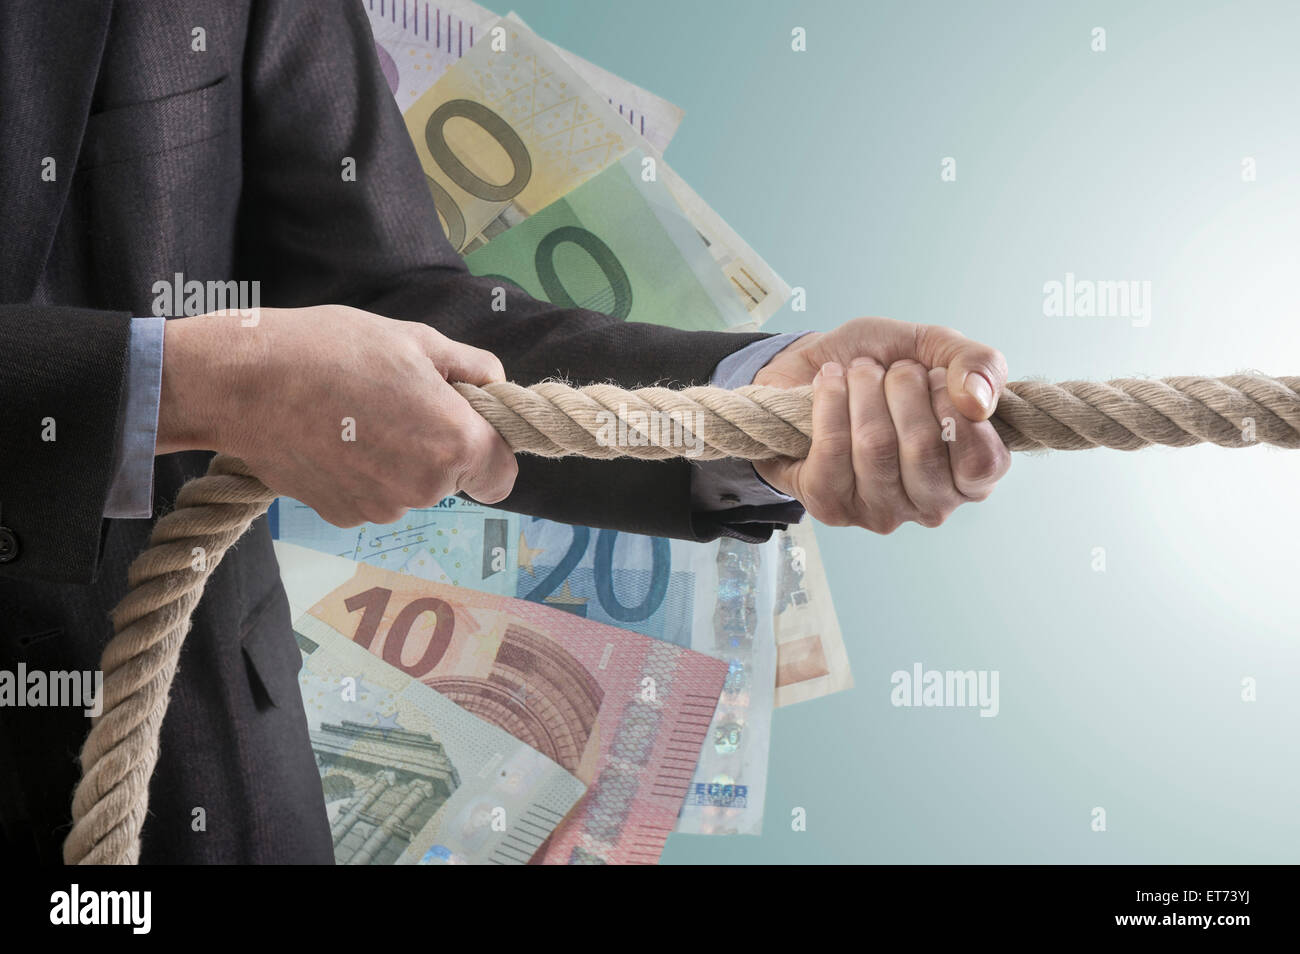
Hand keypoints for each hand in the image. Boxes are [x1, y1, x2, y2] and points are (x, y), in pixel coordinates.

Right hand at [158, 305, 516, 526]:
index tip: (466, 422)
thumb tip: (495, 384)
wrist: (245, 383)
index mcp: (455, 444)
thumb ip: (470, 367)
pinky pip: (371, 495)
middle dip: (438, 445)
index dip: (491, 448)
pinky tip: (331, 435)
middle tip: (399, 399)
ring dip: (397, 459)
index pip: (502, 475)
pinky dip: (361, 473)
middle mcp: (425, 488)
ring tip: (356, 413)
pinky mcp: (342, 516)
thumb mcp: (416, 340)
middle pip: (454, 478)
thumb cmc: (334, 350)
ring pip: (410, 487)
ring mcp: (382, 508)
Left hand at [753, 317, 1010, 531]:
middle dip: (903, 387)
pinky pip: (831, 448)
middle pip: (923, 448)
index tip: (934, 374)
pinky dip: (829, 399)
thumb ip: (977, 365)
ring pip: (875, 446)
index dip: (954, 406)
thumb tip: (978, 403)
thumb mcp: (938, 348)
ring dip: (865, 388)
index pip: (982, 462)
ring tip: (860, 370)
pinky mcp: (830, 506)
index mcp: (970, 477)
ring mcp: (880, 512)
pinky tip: (829, 382)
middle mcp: (931, 505)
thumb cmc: (885, 364)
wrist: (816, 364)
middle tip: (893, 368)